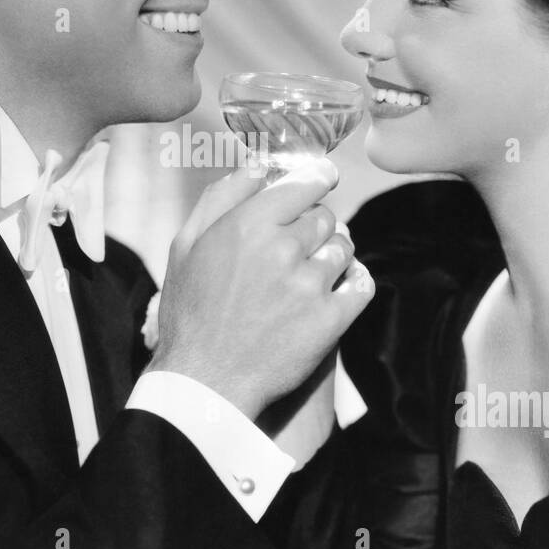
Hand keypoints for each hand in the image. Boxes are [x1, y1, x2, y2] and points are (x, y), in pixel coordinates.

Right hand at [148, 159, 373, 418]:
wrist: (205, 382)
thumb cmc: (190, 313)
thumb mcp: (186, 246)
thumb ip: (221, 198)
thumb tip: (257, 166)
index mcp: (247, 224)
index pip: (305, 183)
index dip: (318, 178)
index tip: (324, 179)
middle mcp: (282, 248)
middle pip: (325, 216)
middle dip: (315, 226)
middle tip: (299, 246)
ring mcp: (309, 285)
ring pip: (343, 248)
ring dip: (332, 256)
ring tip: (311, 274)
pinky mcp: (330, 320)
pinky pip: (362, 285)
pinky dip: (355, 282)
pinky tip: (341, 288)